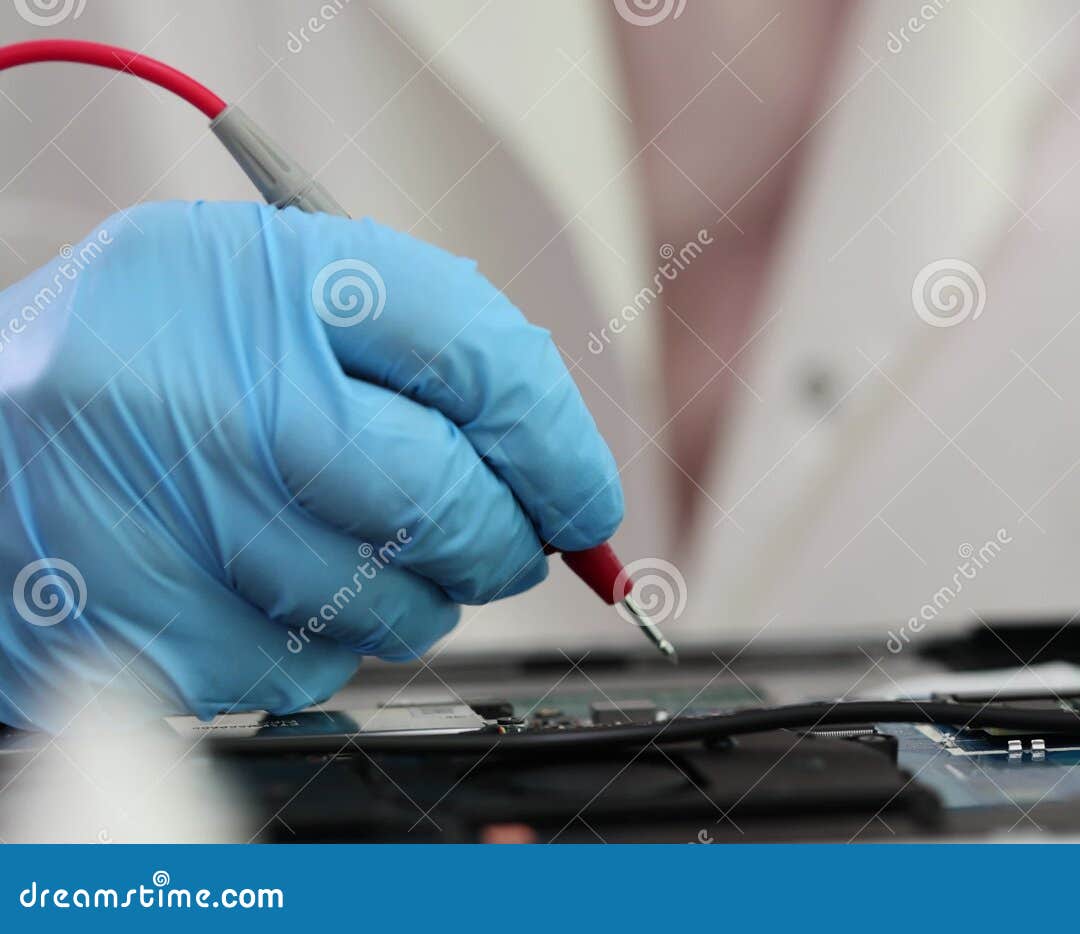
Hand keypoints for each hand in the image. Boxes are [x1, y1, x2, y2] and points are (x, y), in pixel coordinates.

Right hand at [0, 202, 621, 729]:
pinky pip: (311, 669)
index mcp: (254, 274)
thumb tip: (556, 475)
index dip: (558, 443)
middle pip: (446, 496)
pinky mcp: (138, 628)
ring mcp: (163, 515)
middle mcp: (205, 386)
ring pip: (392, 604)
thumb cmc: (133, 370)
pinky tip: (266, 592)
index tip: (583, 498)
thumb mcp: (255, 296)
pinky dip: (324, 647)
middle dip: (504, 539)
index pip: (476, 353)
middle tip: (500, 541)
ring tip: (356, 554)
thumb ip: (408, 357)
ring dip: (417, 600)